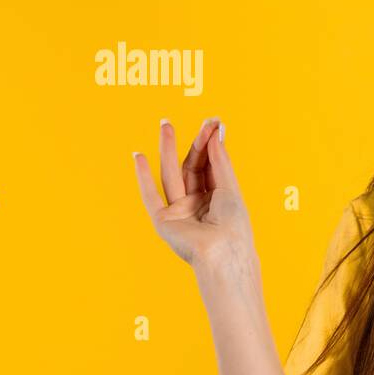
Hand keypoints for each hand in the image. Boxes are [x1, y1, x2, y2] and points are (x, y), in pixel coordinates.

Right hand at [132, 117, 253, 270]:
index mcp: (216, 199)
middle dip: (194, 144)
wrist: (224, 253)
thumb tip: (215, 132)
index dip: (210, 145)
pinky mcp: (163, 221)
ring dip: (167, 150)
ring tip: (165, 125)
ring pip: (170, 174)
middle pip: (191, 167)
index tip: (213, 123)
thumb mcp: (229, 187)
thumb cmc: (234, 225)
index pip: (209, 166)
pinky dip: (143, 177)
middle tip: (200, 122)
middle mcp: (196, 204)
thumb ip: (219, 161)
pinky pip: (151, 196)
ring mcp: (179, 212)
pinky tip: (139, 157)